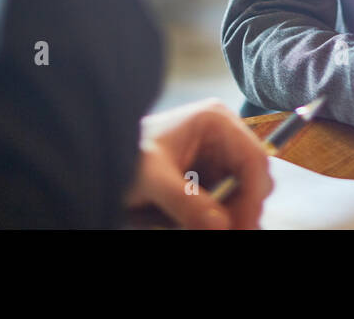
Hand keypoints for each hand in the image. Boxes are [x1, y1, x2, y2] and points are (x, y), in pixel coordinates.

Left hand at [125, 99, 272, 229]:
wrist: (100, 155)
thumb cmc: (123, 154)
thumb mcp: (152, 179)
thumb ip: (185, 202)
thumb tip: (222, 227)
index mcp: (215, 121)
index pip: (253, 159)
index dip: (252, 198)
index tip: (241, 228)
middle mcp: (223, 134)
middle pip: (254, 177)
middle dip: (243, 208)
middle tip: (227, 233)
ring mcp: (218, 154)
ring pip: (243, 191)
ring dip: (232, 214)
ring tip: (212, 229)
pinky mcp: (210, 173)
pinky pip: (227, 199)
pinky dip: (220, 216)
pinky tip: (206, 224)